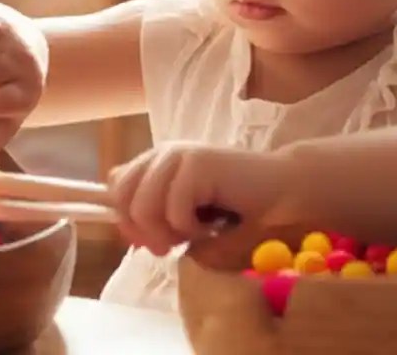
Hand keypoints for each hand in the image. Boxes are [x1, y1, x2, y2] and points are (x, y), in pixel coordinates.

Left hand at [107, 142, 294, 255]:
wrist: (280, 192)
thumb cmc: (234, 206)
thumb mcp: (184, 212)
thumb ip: (152, 208)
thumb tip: (120, 220)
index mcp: (156, 160)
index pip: (116, 189)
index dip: (128, 222)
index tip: (156, 241)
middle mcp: (162, 152)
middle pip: (124, 200)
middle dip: (146, 232)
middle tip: (175, 243)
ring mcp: (178, 154)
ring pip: (144, 208)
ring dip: (170, 233)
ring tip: (196, 233)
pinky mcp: (197, 163)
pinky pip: (174, 211)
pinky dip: (192, 230)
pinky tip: (212, 226)